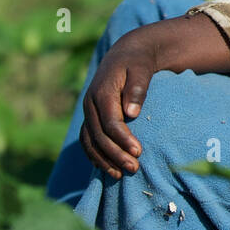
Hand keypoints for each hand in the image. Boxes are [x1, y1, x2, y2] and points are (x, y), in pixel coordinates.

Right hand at [79, 26, 162, 179]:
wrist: (125, 54)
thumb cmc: (138, 62)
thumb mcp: (141, 68)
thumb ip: (138, 88)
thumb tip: (132, 113)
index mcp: (102, 92)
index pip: (110, 122)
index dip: (123, 139)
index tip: (138, 152)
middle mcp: (90, 103)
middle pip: (99, 135)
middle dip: (116, 154)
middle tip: (134, 168)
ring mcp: (88, 111)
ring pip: (90, 141)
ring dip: (104, 160)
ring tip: (121, 175)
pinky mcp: (90, 117)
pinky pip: (88, 140)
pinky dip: (95, 155)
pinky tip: (108, 168)